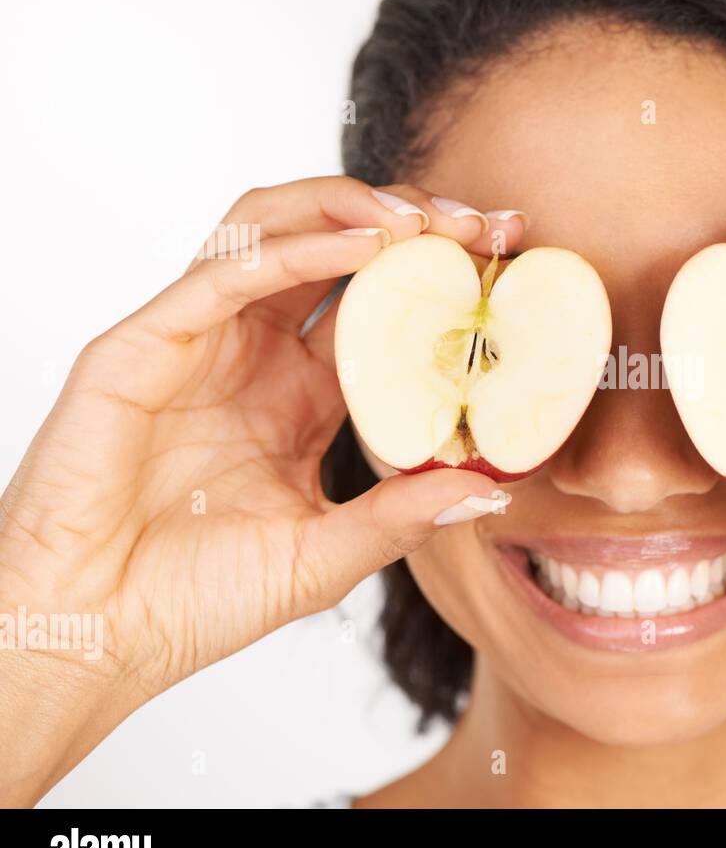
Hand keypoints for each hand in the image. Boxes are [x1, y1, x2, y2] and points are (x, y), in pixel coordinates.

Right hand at [0, 177, 521, 800]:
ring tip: (426, 219)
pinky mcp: (144, 345)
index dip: (441, 276)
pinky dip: (297, 249)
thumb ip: (405, 515)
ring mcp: (200, 342)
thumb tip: (498, 486)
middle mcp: (253, 354)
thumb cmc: (195, 600)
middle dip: (412, 223)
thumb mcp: (326, 555)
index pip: (378, 304)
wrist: (94, 637)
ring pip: (274, 230)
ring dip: (352, 210)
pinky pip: (226, 274)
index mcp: (299, 394)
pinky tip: (363, 249)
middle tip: (484, 223)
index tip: (509, 261)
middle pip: (334, 248)